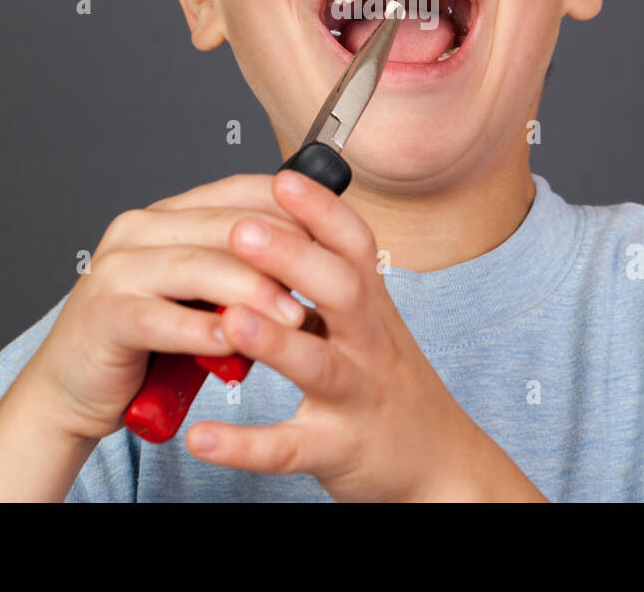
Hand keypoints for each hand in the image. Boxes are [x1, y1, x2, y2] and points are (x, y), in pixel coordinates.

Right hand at [23, 175, 315, 441]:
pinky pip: (164, 319)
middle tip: (325, 284)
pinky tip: (237, 346)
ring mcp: (117, 270)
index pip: (238, 190)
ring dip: (253, 294)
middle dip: (282, 254)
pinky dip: (205, 333)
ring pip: (200, 269)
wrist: (73, 390)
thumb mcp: (199, 296)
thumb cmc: (145, 342)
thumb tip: (313, 256)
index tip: (334, 234)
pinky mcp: (105, 315)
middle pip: (225, 227)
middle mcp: (138, 231)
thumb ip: (238, 269)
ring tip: (293, 321)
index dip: (292, 208)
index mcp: (165, 216)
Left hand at [181, 169, 520, 501]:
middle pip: (342, 290)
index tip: (284, 178)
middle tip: (242, 230)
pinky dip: (246, 445)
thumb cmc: (390, 385)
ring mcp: (356, 397)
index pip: (354, 245)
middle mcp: (368, 344)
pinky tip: (203, 436)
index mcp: (370, 307)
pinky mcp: (337, 450)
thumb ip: (329, 278)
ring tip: (231, 320)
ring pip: (320, 365)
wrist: (441, 465)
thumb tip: (279, 219)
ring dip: (276, 343)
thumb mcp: (370, 322)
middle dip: (294, 257)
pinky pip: (289, 449)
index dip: (322, 209)